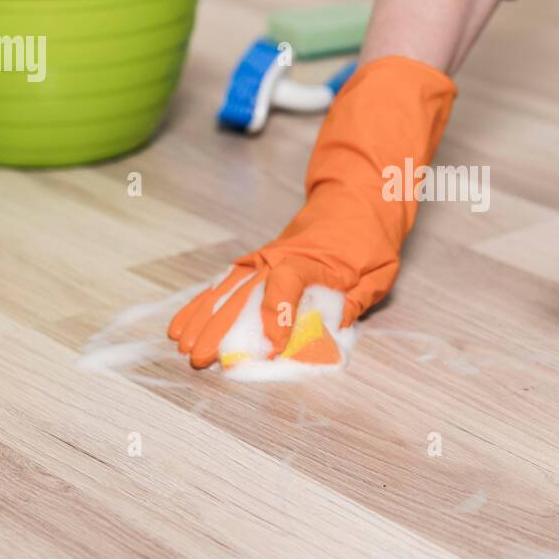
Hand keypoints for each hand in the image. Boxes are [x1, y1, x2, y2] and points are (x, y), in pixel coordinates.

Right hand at [169, 56, 456, 367]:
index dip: (278, 319)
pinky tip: (185, 322)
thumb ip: (355, 303)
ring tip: (181, 345)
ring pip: (226, 290)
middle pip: (243, 294)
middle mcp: (279, 258)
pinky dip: (203, 303)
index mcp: (311, 260)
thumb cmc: (369, 237)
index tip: (273, 348)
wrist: (356, 198)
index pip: (286, 287)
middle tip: (201, 359)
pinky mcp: (258, 262)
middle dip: (219, 330)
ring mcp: (264, 259)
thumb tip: (332, 333)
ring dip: (203, 318)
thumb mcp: (377, 274)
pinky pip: (225, 283)